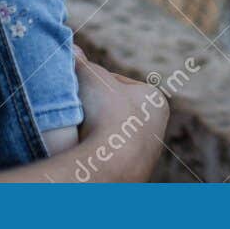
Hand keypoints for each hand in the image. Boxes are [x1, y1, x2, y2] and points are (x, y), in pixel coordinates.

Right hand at [72, 49, 168, 179]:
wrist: (108, 165)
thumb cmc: (106, 113)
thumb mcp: (91, 77)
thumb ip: (82, 62)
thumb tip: (73, 48)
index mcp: (155, 101)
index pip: (119, 85)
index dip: (95, 83)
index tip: (78, 86)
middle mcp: (156, 131)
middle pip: (117, 113)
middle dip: (97, 110)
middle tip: (74, 109)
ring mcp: (144, 159)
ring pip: (112, 138)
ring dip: (94, 135)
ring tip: (74, 132)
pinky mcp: (129, 179)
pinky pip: (106, 160)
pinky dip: (93, 155)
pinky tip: (79, 153)